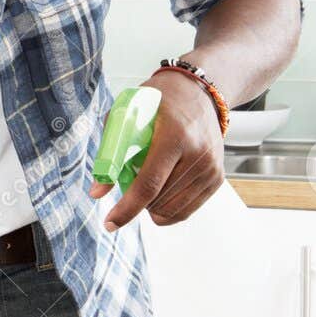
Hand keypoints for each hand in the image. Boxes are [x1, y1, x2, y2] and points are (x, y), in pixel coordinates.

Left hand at [89, 69, 224, 229]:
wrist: (199, 93)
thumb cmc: (157, 103)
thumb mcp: (126, 117)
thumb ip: (110, 153)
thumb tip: (98, 192)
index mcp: (174, 135)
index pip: (149, 184)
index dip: (127, 208)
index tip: (110, 223)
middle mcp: (198, 153)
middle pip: (158, 201)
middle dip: (136, 201)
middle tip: (131, 177)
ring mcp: (211, 168)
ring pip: (171, 210)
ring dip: (151, 204)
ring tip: (149, 177)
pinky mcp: (217, 178)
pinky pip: (186, 210)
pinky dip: (167, 206)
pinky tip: (161, 188)